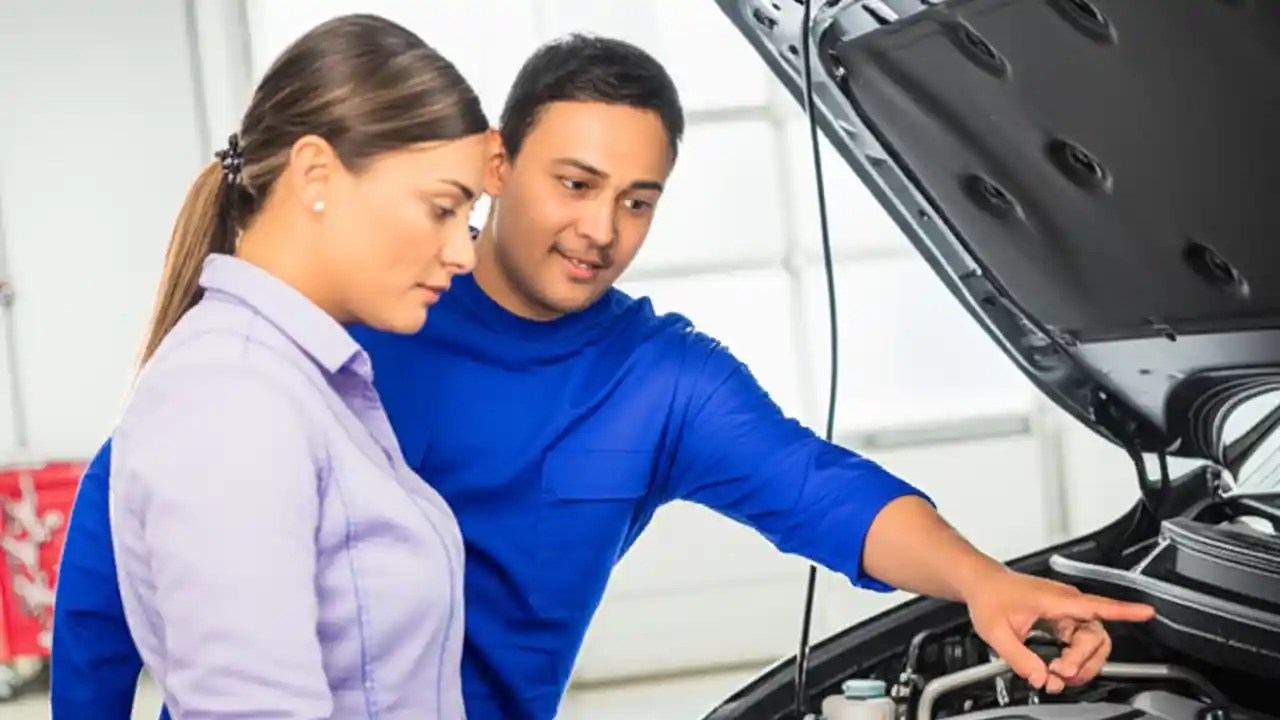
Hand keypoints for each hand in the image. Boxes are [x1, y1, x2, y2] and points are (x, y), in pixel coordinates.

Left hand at [960, 567, 1154, 693]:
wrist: (982, 585)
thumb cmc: (989, 596)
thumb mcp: (997, 631)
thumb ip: (1020, 658)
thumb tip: (1041, 678)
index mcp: (1055, 600)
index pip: (1096, 605)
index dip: (1124, 610)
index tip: (1146, 612)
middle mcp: (1067, 605)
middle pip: (1096, 637)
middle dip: (1084, 661)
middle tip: (1059, 673)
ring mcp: (1066, 613)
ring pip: (1092, 644)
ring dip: (1081, 664)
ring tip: (1058, 674)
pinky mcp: (1063, 622)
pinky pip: (1080, 645)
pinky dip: (1074, 661)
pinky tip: (1059, 669)